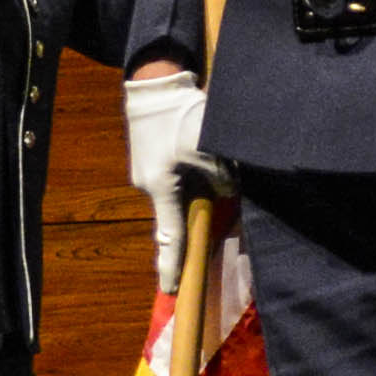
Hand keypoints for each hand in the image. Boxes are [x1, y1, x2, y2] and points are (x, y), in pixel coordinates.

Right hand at [122, 72, 231, 292]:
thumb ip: (219, 177)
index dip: (172, 265)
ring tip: (207, 180)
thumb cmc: (179, 117)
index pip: (170, 237)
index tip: (171, 291)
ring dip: (194, 198)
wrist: (154, 85)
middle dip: (189, 228)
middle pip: (174, 217)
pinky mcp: (154, 161)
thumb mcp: (206, 148)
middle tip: (201, 239)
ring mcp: (150, 173)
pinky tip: (200, 165)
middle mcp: (151, 186)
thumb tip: (225, 194)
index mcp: (161, 188)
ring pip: (178, 196)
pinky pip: (176, 181)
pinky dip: (190, 181)